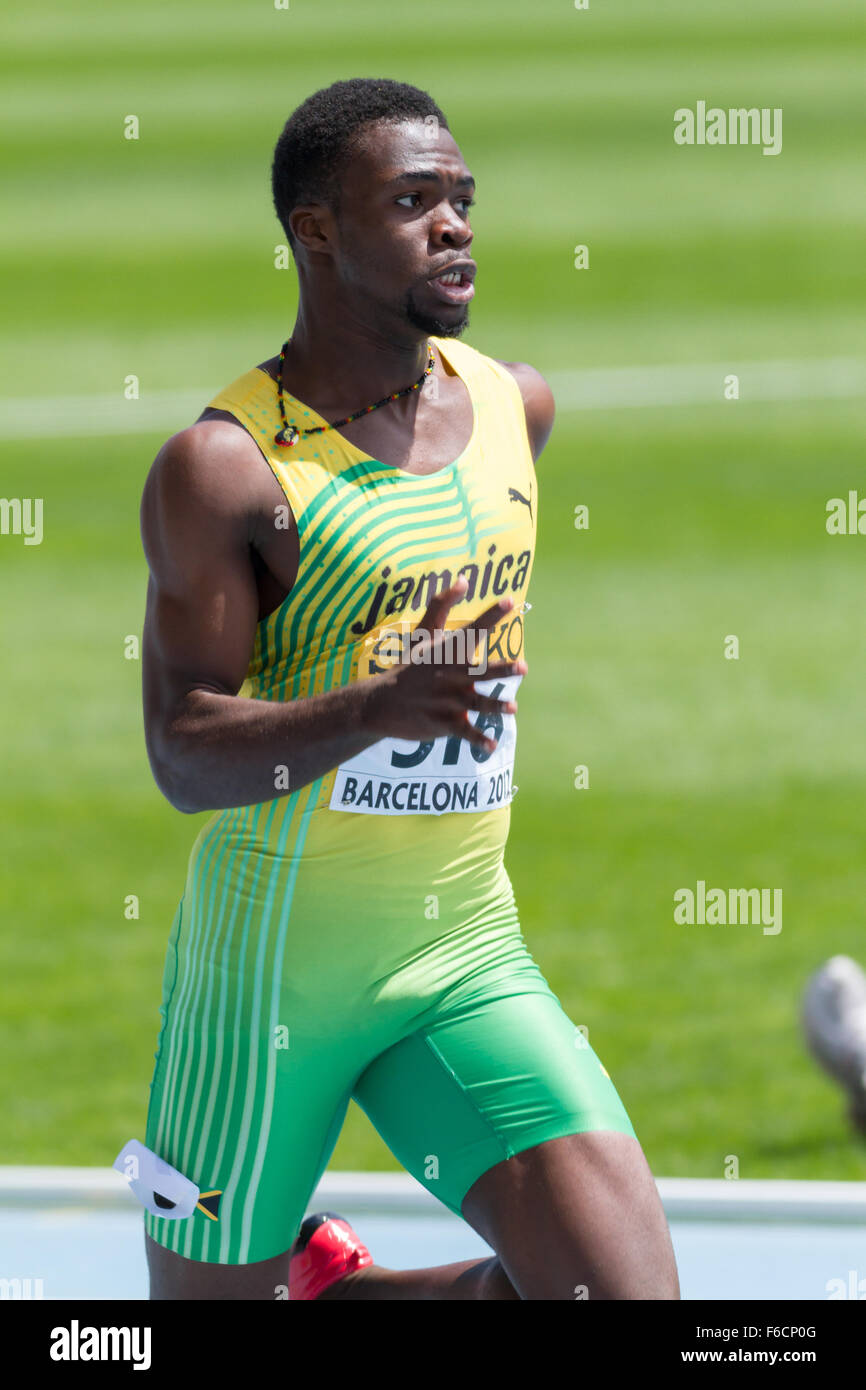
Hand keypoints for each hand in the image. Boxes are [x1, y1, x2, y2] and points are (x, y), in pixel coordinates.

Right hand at [365, 575, 526, 752]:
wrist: (380, 704)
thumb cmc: (408, 667)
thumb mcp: (422, 635)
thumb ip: (441, 606)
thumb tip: (463, 578)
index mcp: (447, 653)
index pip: (472, 630)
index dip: (491, 615)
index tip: (509, 600)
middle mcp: (449, 676)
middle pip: (479, 671)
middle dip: (500, 669)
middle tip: (523, 667)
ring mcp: (445, 701)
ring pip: (475, 704)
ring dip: (494, 706)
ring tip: (512, 709)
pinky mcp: (442, 724)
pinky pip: (463, 733)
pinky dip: (477, 741)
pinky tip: (491, 747)